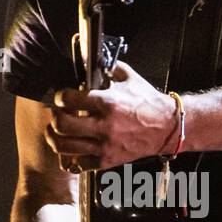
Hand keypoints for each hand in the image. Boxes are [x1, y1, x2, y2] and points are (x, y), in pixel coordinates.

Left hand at [44, 62, 178, 170]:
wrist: (167, 127)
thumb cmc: (148, 103)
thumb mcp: (129, 78)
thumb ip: (108, 67)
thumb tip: (89, 57)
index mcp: (109, 103)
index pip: (70, 99)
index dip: (61, 96)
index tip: (62, 96)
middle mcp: (105, 126)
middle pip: (62, 124)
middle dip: (54, 116)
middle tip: (56, 113)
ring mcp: (105, 146)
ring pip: (64, 147)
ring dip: (54, 137)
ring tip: (55, 131)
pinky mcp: (107, 161)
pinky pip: (78, 164)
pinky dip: (70, 157)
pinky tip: (71, 148)